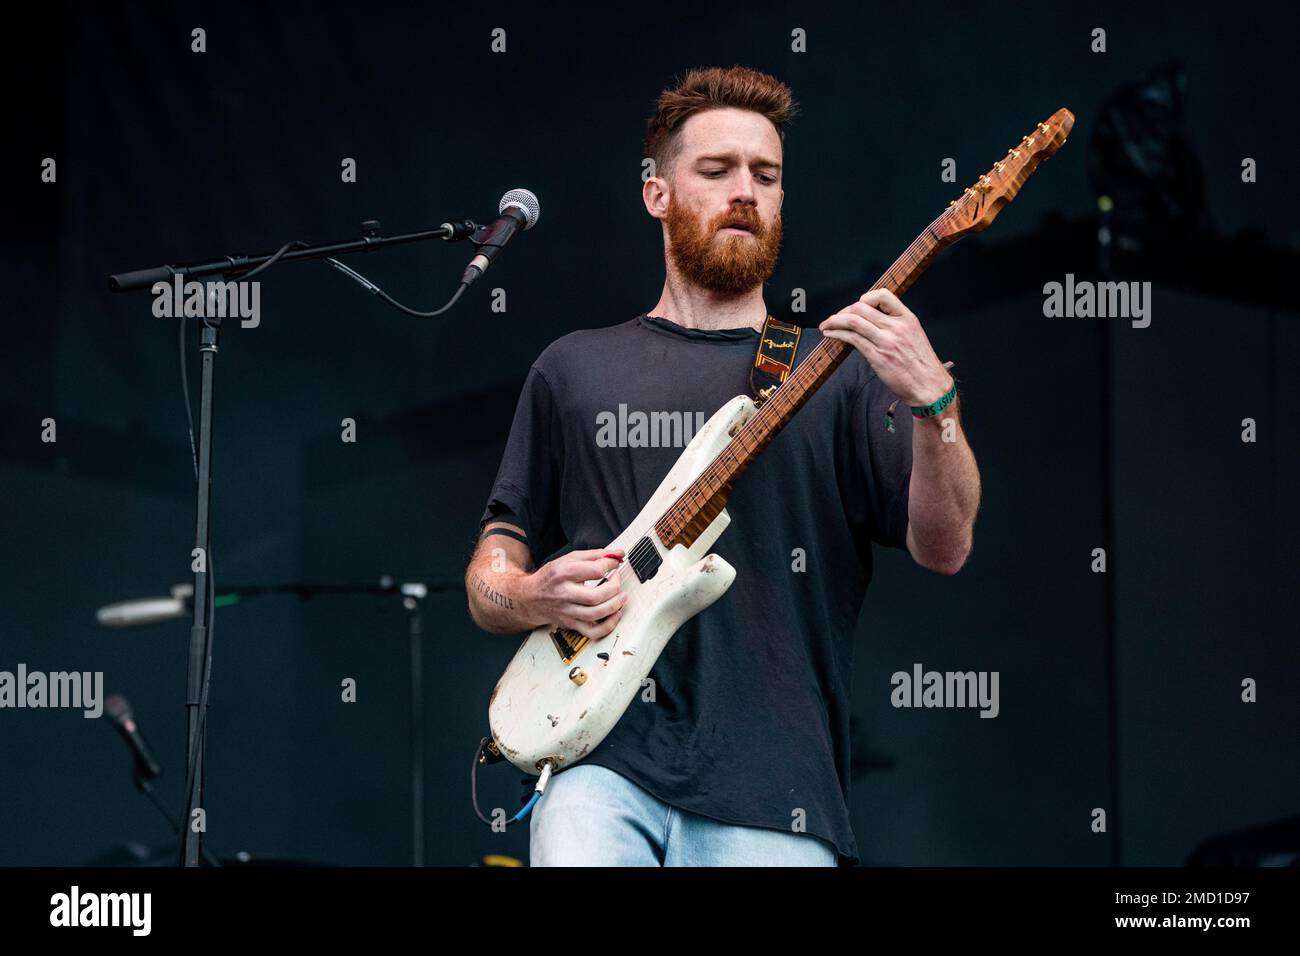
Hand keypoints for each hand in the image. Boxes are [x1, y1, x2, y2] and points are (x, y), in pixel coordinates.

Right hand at [523, 548, 627, 638]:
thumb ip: (594, 555)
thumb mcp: (569, 559)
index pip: (595, 570)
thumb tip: (617, 554)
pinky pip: (593, 632)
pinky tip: (615, 614)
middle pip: (596, 596)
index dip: (611, 564)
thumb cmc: (552, 577)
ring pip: (596, 614)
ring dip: (615, 605)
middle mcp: (565, 594)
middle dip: (615, 587)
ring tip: (622, 596)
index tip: (616, 562)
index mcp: (564, 573)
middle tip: (617, 579)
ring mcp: (568, 611)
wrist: (531, 597)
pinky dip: (609, 625)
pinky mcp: (571, 624)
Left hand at [819, 289, 952, 406]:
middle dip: (844, 311)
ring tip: (826, 325)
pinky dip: (837, 334)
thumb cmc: (920, 365)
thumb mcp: (913, 336)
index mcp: (907, 319)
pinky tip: (831, 334)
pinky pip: (852, 339)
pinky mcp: (877, 356)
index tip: (858, 306)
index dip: (866, 298)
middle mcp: (896, 327)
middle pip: (861, 307)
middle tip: (835, 318)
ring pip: (853, 321)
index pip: (883, 295)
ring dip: (834, 321)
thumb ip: (894, 326)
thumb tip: (869, 321)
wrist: (929, 387)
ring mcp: (886, 341)